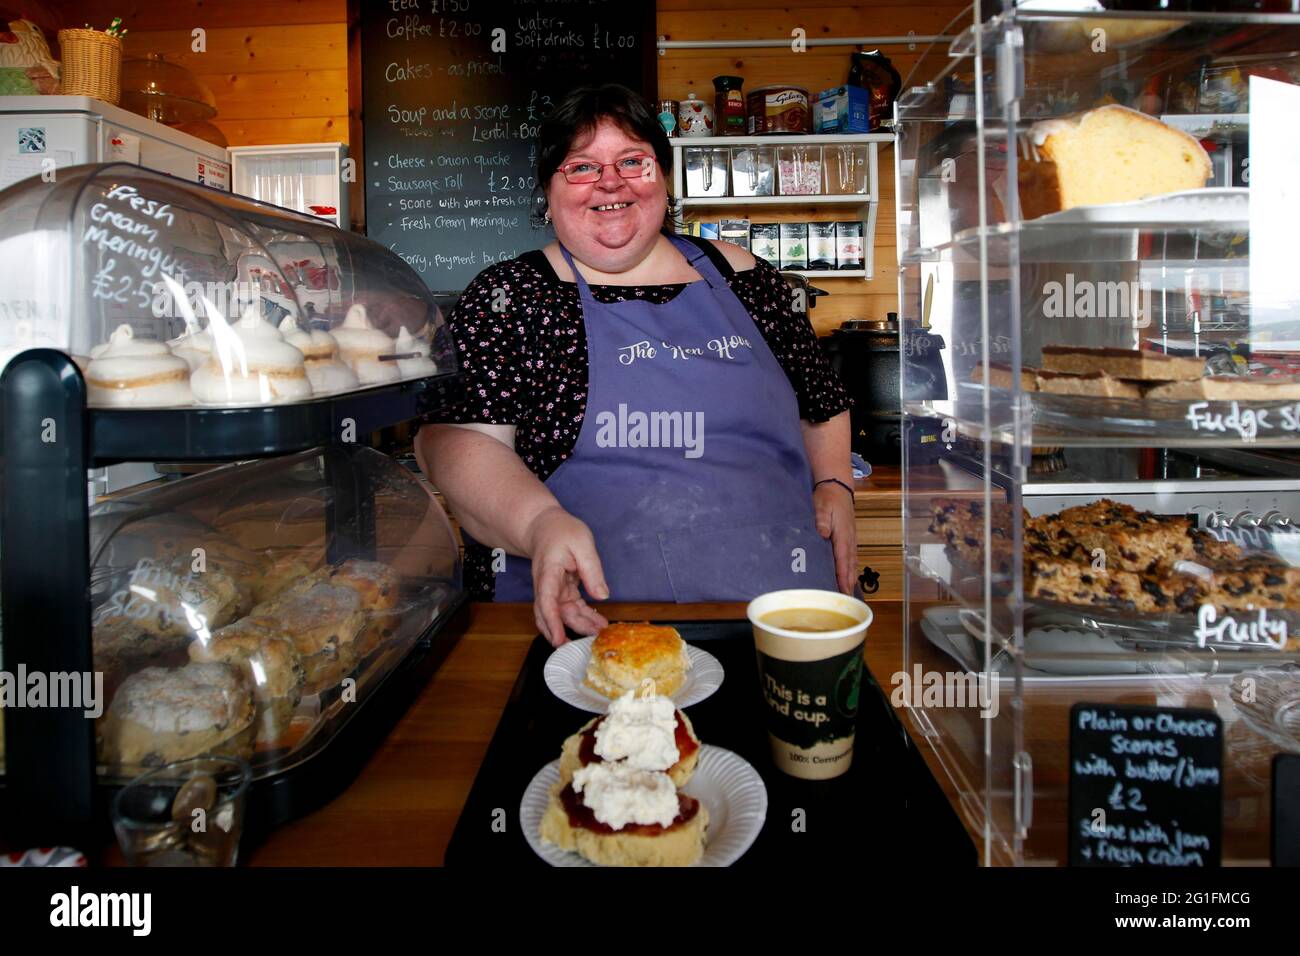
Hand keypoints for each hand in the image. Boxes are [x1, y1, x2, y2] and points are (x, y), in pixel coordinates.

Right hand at [524, 506, 609, 645]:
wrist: (544, 527)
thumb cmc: (561, 531)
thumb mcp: (582, 543)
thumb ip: (592, 569)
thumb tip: (602, 596)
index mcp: (548, 571)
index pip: (547, 600)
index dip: (552, 621)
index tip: (559, 639)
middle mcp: (546, 585)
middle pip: (553, 613)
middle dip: (568, 630)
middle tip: (589, 641)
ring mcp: (553, 590)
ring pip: (562, 614)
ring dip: (579, 626)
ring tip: (599, 632)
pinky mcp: (561, 591)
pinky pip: (570, 609)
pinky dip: (582, 617)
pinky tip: (596, 623)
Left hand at [813, 483, 856, 594]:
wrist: (838, 487)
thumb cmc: (828, 497)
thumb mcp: (821, 506)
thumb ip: (821, 520)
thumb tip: (823, 534)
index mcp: (842, 534)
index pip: (842, 559)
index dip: (843, 575)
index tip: (843, 589)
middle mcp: (849, 539)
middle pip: (850, 564)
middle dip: (849, 582)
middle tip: (847, 599)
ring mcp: (851, 538)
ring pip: (852, 561)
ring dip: (851, 577)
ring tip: (848, 592)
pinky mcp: (849, 536)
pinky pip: (851, 556)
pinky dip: (851, 568)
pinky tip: (849, 575)